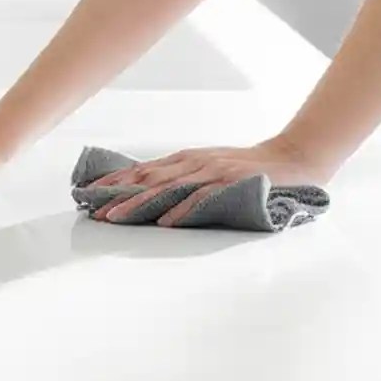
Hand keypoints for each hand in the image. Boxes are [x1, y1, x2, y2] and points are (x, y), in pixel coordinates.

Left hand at [89, 137, 331, 226]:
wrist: (293, 158)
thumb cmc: (245, 168)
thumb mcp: (206, 168)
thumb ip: (180, 177)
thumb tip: (145, 191)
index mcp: (184, 159)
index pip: (141, 170)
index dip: (114, 181)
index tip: (87, 194)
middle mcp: (193, 162)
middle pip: (148, 179)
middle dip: (118, 196)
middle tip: (95, 212)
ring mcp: (213, 171)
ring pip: (168, 188)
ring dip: (140, 203)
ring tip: (117, 217)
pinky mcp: (233, 183)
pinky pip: (203, 198)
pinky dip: (183, 210)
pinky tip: (165, 222)